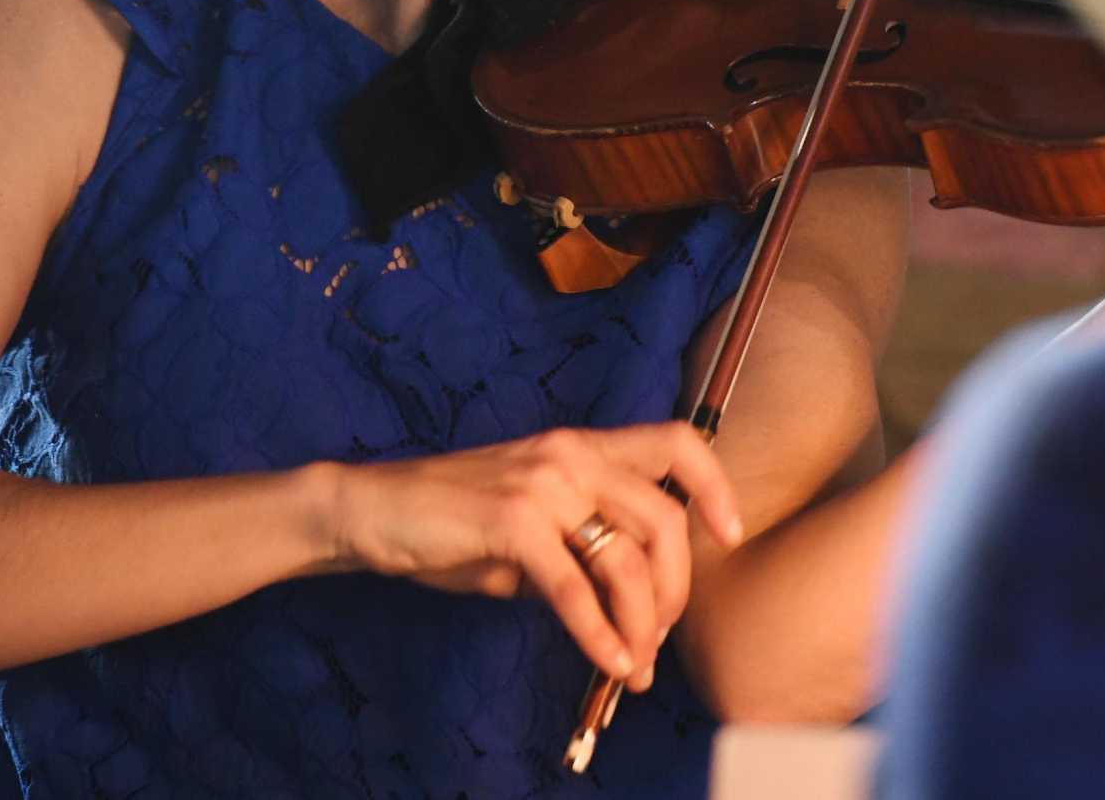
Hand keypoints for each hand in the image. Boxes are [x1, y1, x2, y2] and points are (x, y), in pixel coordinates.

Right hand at [327, 422, 743, 691]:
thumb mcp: (531, 525)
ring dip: (640, 624)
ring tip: (633, 664)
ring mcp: (543, 483)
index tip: (729, 533)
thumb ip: (582, 546)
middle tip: (658, 637)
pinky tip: (608, 661)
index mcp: (582, 446)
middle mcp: (571, 454)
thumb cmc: (453, 521)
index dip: (714, 484)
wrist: (375, 512)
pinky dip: (598, 632)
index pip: (675, 441)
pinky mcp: (512, 521)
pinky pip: (575, 587)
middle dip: (674, 591)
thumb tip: (632, 603)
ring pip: (627, 558)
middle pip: (663, 519)